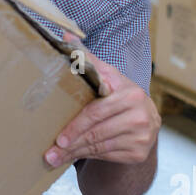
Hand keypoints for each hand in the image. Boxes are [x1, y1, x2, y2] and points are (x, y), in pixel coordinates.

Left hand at [45, 33, 160, 167]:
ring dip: (75, 153)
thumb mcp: (106, 76)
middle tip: (51, 153)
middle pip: (97, 132)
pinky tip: (73, 158)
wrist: (144, 119)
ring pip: (100, 147)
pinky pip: (108, 156)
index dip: (76, 125)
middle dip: (71, 143)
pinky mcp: (140, 152)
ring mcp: (143, 135)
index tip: (59, 138)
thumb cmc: (118, 94)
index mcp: (131, 93)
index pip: (96, 112)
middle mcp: (141, 114)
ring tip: (55, 158)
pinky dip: (89, 158)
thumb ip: (86, 59)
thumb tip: (65, 36)